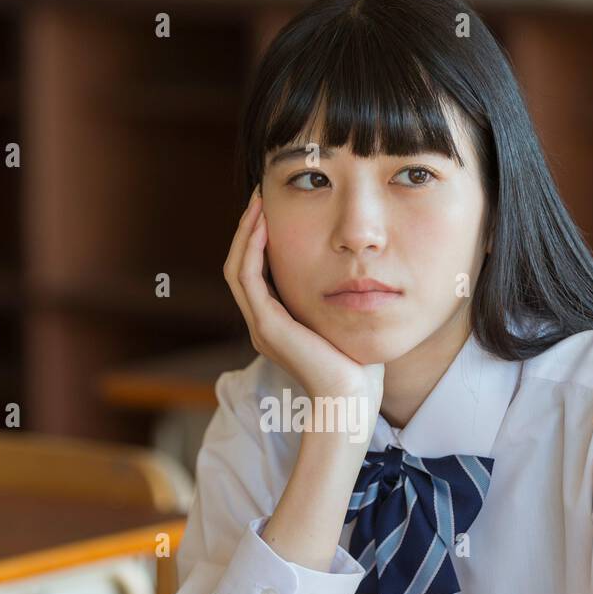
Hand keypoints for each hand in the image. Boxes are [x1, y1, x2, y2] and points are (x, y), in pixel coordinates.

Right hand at [223, 185, 383, 411]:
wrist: (350, 397)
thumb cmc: (355, 365)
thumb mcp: (343, 321)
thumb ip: (336, 299)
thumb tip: (353, 273)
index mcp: (275, 323)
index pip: (255, 273)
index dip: (258, 239)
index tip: (271, 209)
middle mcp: (261, 323)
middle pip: (239, 266)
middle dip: (247, 229)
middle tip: (259, 196)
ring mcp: (260, 325)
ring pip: (237, 268)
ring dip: (245, 233)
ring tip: (258, 203)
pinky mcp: (266, 326)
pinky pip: (248, 278)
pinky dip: (252, 249)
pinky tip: (264, 226)